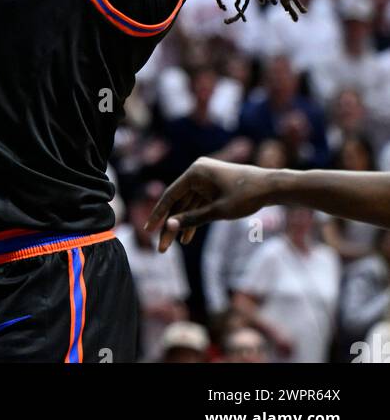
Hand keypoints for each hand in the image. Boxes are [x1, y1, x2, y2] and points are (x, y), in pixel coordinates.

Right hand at [144, 158, 276, 252]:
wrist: (271, 187)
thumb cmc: (246, 196)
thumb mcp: (218, 211)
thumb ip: (192, 219)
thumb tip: (168, 226)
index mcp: (195, 171)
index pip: (170, 195)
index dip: (158, 214)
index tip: (148, 229)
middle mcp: (197, 172)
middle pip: (178, 202)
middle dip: (170, 225)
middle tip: (161, 248)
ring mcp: (205, 179)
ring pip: (187, 205)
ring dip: (181, 225)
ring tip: (171, 246)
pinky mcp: (213, 187)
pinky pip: (198, 204)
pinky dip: (193, 220)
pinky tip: (187, 238)